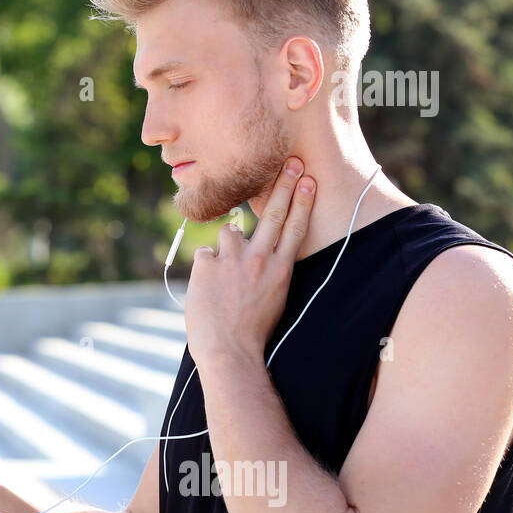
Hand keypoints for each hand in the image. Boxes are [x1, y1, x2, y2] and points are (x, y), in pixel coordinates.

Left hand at [183, 157, 315, 366]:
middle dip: (282, 184)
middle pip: (272, 213)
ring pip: (229, 231)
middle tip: (290, 161)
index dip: (302, 201)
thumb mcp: (273, 298)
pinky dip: (204, 270)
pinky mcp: (207, 264)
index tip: (308, 179)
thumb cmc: (251, 331)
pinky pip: (205, 256)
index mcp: (281, 270)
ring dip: (226, 247)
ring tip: (225, 276)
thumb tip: (255, 249)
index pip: (295, 227)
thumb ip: (268, 270)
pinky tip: (207, 291)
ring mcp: (233, 260)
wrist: (228, 351)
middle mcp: (260, 259)